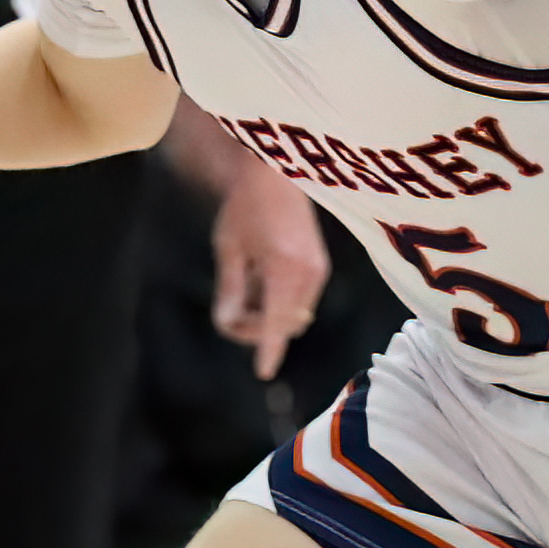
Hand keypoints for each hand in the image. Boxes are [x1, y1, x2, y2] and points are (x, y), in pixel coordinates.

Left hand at [211, 160, 328, 380]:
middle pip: (284, 324)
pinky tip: (261, 279)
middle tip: (229, 313)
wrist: (276, 175)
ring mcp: (319, 270)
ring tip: (245, 290)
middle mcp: (307, 271)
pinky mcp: (321, 267)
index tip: (264, 372)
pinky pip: (300, 303)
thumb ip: (229, 290)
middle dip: (256, 329)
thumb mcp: (227, 248)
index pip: (275, 320)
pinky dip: (279, 305)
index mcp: (282, 265)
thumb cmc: (244, 207)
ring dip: (269, 319)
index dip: (268, 349)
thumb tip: (227, 326)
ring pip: (294, 317)